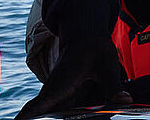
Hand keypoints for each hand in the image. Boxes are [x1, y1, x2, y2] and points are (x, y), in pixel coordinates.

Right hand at [15, 36, 129, 119]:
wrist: (88, 38)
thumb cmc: (95, 50)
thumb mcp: (106, 67)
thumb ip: (113, 86)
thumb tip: (124, 101)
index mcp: (59, 87)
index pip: (35, 107)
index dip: (25, 118)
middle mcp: (52, 93)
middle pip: (35, 114)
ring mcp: (55, 96)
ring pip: (44, 114)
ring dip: (42, 119)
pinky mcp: (60, 97)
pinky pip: (53, 112)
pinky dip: (52, 118)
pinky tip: (65, 118)